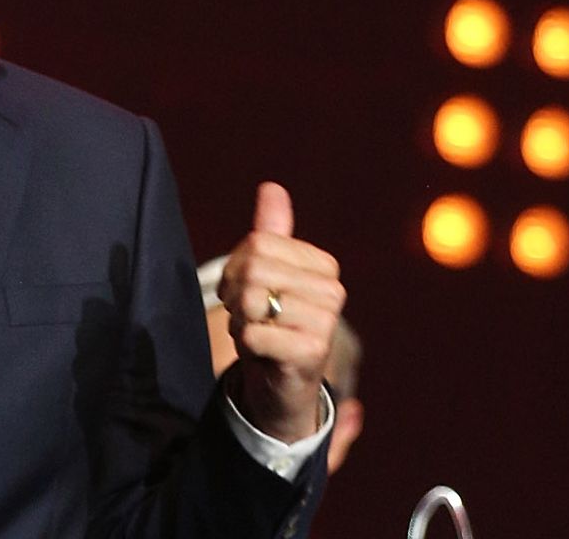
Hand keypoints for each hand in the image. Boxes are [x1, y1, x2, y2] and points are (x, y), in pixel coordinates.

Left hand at [217, 182, 342, 441]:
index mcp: (323, 265)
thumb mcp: (266, 274)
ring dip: (240, 320)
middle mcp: (333, 290)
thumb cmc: (271, 321)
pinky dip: (245, 343)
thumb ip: (270, 233)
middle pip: (253, 270)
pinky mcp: (312, 352)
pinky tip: (262, 352)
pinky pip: (254, 334)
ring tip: (257, 331)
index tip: (244, 290)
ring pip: (253, 301)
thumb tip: (272, 188)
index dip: (235, 267)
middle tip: (247, 314)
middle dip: (235, 295)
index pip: (257, 244)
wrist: (280, 380)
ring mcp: (326, 322)